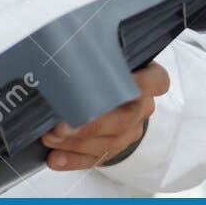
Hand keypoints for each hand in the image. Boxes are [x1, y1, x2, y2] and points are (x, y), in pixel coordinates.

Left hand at [43, 62, 168, 169]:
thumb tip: (59, 45)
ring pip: (109, 142)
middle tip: (60, 126)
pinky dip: (73, 159)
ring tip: (49, 138)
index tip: (123, 84)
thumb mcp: (104, 55)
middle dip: (90, 125)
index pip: (156, 80)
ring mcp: (131, 129)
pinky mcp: (116, 147)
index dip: (142, 83)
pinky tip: (55, 158)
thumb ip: (92, 53)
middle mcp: (141, 106)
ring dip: (76, 143)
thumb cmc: (104, 69)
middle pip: (124, 119)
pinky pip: (97, 157)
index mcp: (146, 79)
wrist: (115, 93)